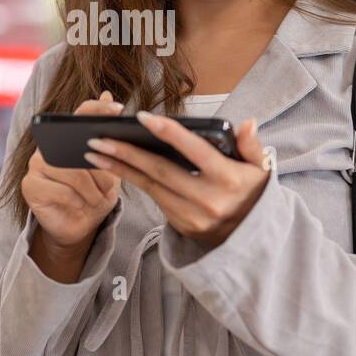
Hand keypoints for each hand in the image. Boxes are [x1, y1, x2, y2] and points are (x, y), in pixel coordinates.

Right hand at [23, 90, 124, 249]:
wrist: (78, 227)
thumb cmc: (94, 195)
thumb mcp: (109, 168)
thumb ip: (108, 138)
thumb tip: (108, 94)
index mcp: (65, 138)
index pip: (80, 112)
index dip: (99, 108)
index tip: (119, 111)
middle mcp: (47, 146)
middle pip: (78, 148)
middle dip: (100, 169)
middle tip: (111, 185)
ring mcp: (35, 165)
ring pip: (71, 172)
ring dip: (91, 190)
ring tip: (98, 199)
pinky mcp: (30, 186)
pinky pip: (61, 190)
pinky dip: (78, 200)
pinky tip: (82, 205)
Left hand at [83, 113, 272, 249]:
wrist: (251, 238)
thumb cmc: (252, 193)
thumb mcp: (260, 168)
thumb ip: (252, 145)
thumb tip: (246, 122)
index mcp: (227, 179)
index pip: (194, 151)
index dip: (168, 133)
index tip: (141, 117)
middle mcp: (207, 200)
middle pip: (160, 171)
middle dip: (126, 153)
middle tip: (97, 137)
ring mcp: (191, 216)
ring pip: (150, 187)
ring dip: (119, 168)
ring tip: (94, 151)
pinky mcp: (180, 225)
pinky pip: (153, 198)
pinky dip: (133, 181)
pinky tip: (114, 166)